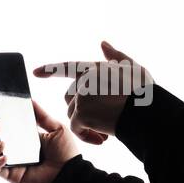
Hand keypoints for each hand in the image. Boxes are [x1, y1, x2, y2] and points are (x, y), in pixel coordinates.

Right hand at [0, 100, 79, 182]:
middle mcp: (15, 147)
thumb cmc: (65, 152)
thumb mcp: (56, 128)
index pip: (4, 125)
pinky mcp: (11, 174)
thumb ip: (42, 115)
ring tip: (1, 143)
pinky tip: (5, 157)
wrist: (69, 173)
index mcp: (23, 136)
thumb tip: (30, 99)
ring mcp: (12, 161)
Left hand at [33, 41, 152, 142]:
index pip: (67, 67)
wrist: (148, 112)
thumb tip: (102, 43)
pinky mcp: (82, 113)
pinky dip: (87, 135)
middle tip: (101, 121)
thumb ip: (116, 56)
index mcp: (95, 68)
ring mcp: (82, 96)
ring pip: (72, 114)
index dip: (51, 69)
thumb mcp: (134, 68)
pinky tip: (102, 139)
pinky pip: (76, 128)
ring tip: (105, 131)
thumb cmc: (146, 92)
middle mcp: (85, 79)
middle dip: (81, 110)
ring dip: (85, 124)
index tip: (36, 72)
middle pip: (70, 97)